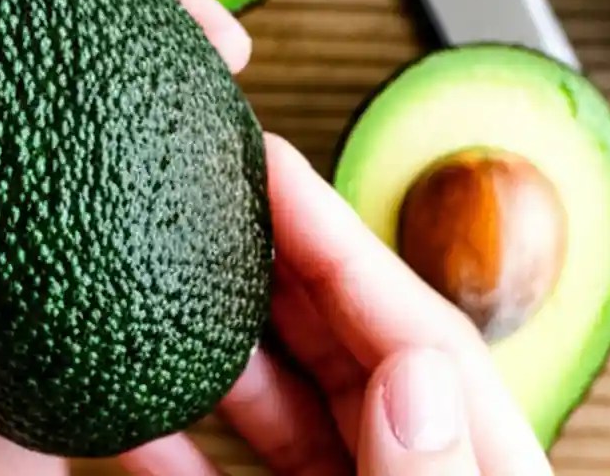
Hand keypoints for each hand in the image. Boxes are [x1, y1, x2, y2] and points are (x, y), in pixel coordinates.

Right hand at [117, 136, 554, 475]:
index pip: (413, 327)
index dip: (337, 233)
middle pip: (342, 342)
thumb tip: (411, 372)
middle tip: (213, 184)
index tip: (273, 164)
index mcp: (478, 468)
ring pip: (284, 403)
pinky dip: (177, 446)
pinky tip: (131, 413)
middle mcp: (406, 468)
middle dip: (277, 258)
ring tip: (166, 276)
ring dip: (221, 342)